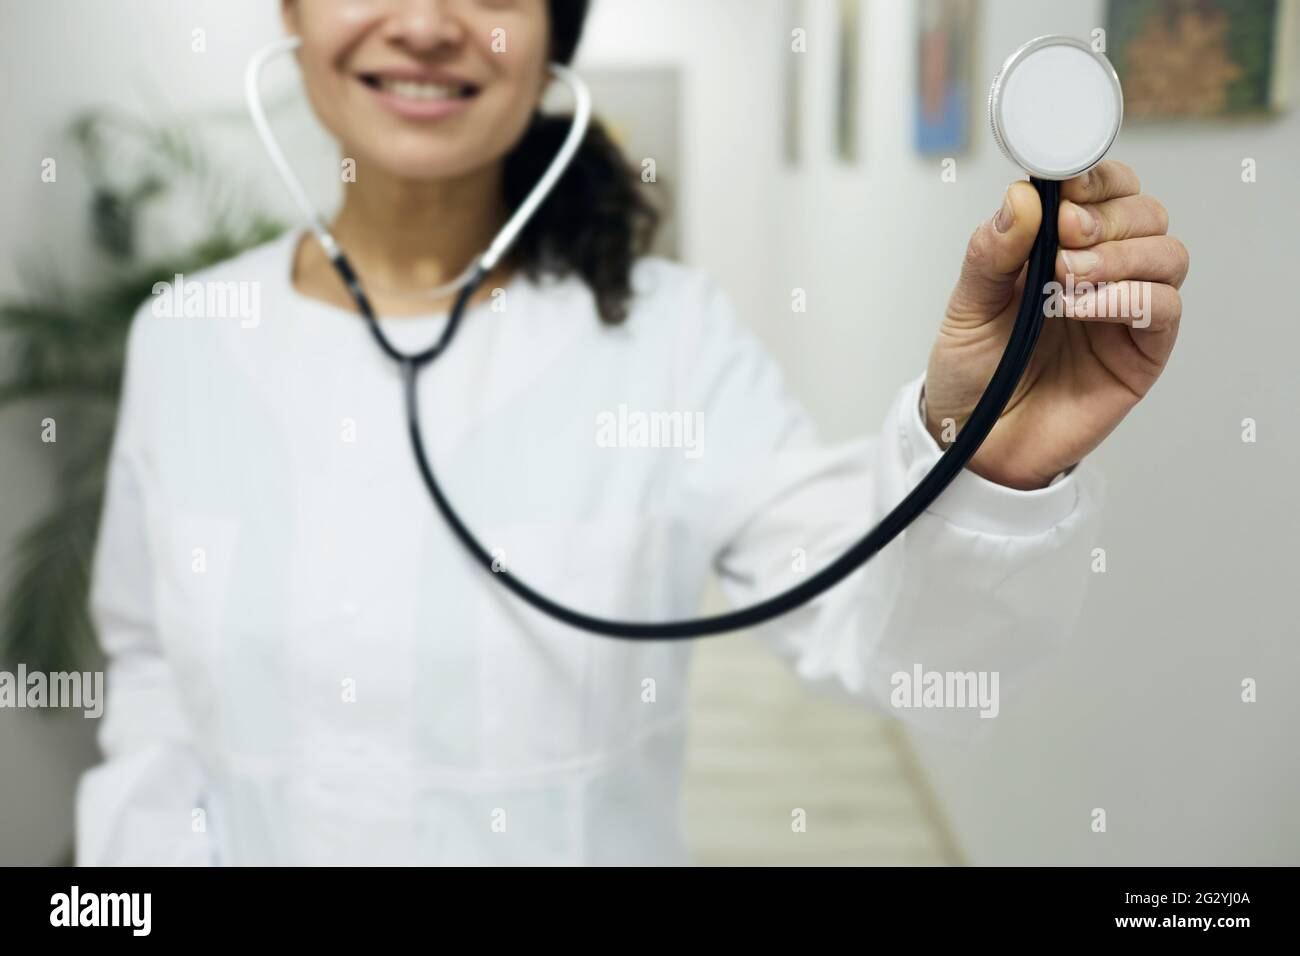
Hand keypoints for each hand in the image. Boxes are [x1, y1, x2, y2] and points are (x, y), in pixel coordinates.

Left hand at [923, 160, 1188, 489]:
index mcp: (1062, 246)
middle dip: (1107, 216)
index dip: (1094, 179)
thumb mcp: (967, 306)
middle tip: (1063, 236)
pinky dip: (1129, 297)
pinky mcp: (1143, 354)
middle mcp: (1103, 271)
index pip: (1106, 189)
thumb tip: (1022, 196)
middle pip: (1146, 212)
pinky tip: (1083, 306)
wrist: (975, 443)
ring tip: (1064, 280)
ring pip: (1167, 254)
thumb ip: (991, 252)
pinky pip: (1164, 309)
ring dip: (1119, 255)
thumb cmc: (974, 372)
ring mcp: (1126, 312)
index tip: (1063, 190)